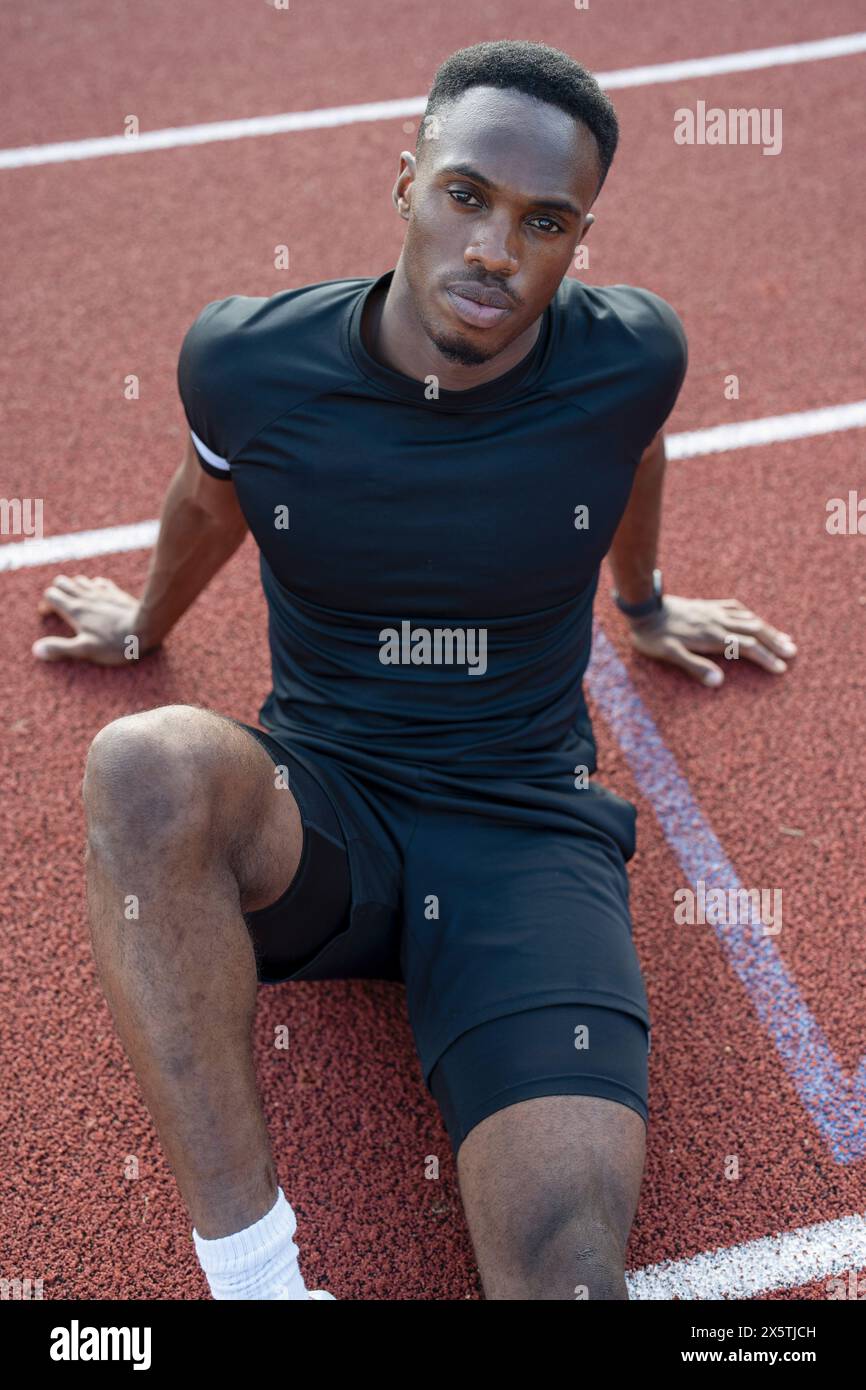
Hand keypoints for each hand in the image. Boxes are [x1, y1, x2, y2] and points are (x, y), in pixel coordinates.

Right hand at [33, 574, 152, 665]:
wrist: (146, 628)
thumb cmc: (115, 644)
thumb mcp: (85, 650)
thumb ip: (60, 648)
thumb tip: (36, 650)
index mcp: (75, 610)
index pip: (51, 595)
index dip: (46, 604)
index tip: (49, 617)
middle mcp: (85, 596)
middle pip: (62, 583)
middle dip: (58, 592)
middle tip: (62, 609)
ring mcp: (101, 592)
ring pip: (80, 580)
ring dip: (74, 588)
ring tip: (78, 603)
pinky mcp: (116, 593)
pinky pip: (100, 582)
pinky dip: (94, 586)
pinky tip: (98, 596)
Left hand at [626, 594, 796, 687]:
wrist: (643, 609)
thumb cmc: (653, 637)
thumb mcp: (669, 655)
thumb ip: (695, 667)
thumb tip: (718, 683)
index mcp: (711, 636)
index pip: (746, 647)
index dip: (765, 657)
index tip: (781, 668)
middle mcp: (717, 622)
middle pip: (754, 630)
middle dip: (775, 642)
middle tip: (793, 652)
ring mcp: (714, 612)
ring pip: (749, 618)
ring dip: (768, 628)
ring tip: (785, 638)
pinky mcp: (707, 606)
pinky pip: (736, 607)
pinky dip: (750, 614)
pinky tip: (756, 619)